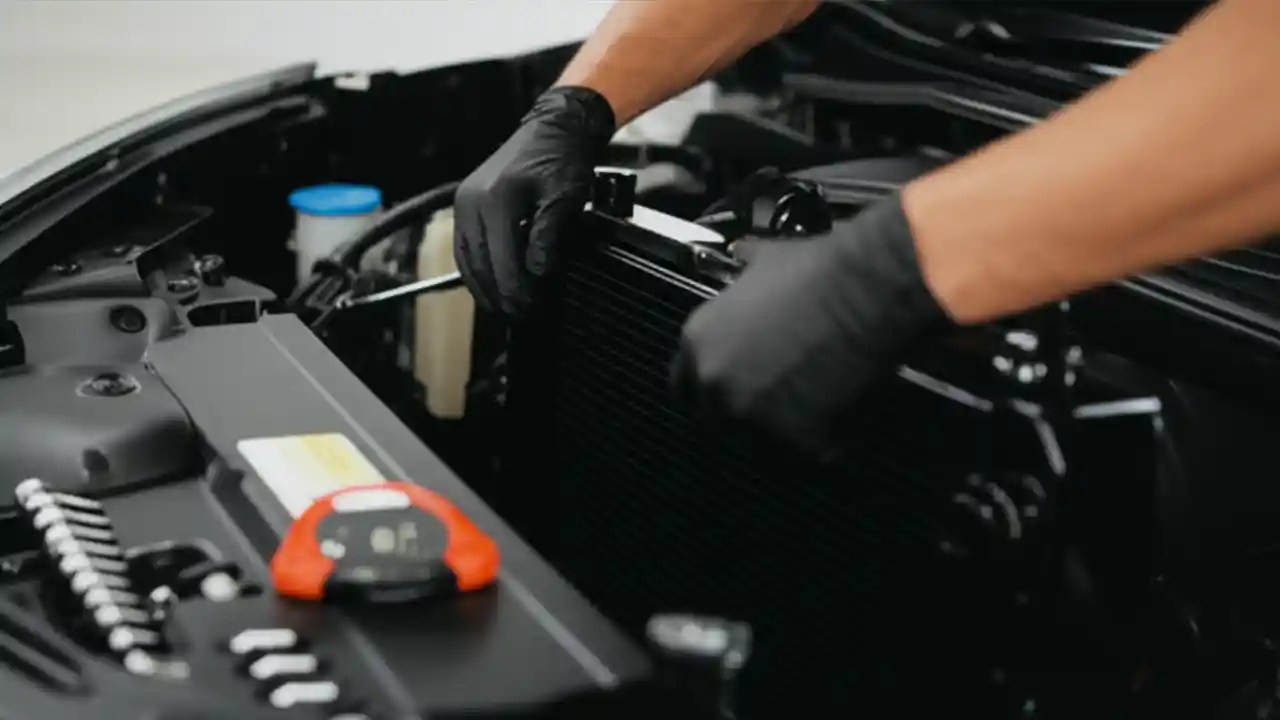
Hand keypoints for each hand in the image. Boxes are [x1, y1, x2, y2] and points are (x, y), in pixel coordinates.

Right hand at [453, 86, 615, 316]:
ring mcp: (464, 203)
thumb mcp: (565, 200)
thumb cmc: (562, 160)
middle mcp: (472, 202)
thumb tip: (537, 276)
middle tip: (521, 316)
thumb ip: (548, 239)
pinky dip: (477, 270)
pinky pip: (464, 247)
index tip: (533, 308)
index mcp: (496, 200)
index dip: (518, 292)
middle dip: (500, 297)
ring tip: (505, 309)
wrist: (552, 129)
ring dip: (484, 289)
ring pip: (467, 260)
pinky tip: (491, 285)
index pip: (502, 263)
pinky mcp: (464, 204)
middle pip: (479, 266)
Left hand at [670, 193, 951, 459]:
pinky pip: (806, 456)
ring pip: (758, 446)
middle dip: (745, 416)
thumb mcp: (764, 263)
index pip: (685, 388)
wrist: (867, 290)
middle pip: (717, 421)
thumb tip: (744, 256)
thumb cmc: (818, 268)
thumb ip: (744, 280)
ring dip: (780, 436)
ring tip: (813, 412)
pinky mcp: (797, 441)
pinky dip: (823, 443)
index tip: (738, 388)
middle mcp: (715, 386)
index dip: (712, 391)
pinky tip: (841, 419)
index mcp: (698, 344)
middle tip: (781, 402)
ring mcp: (752, 418)